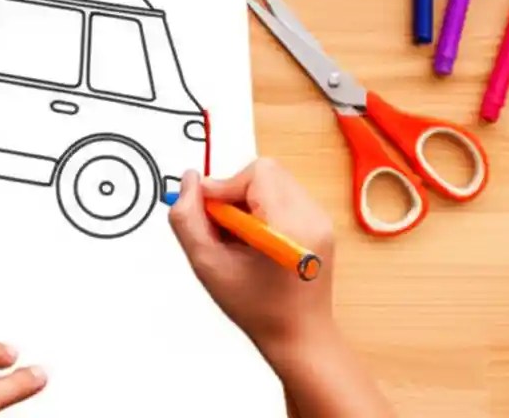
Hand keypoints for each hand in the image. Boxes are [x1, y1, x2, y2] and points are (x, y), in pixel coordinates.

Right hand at [168, 158, 334, 353]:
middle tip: (221, 225)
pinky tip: (254, 239)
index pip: (256, 173)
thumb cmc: (258, 309)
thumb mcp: (208, 265)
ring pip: (273, 181)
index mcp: (290, 227)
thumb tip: (189, 181)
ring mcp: (319, 219)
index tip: (207, 212)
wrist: (298, 335)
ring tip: (238, 236)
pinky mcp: (319, 222)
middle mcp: (312, 217)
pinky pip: (283, 195)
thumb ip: (188, 219)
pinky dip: (262, 207)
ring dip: (247, 199)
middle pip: (265, 172)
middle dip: (235, 191)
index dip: (224, 186)